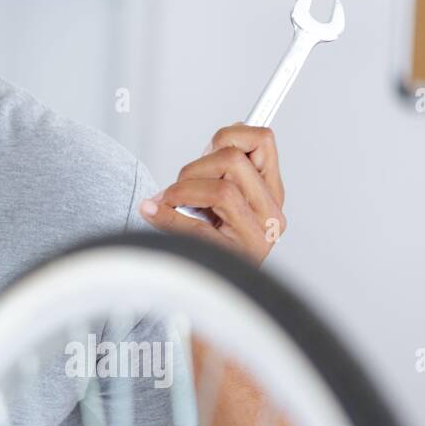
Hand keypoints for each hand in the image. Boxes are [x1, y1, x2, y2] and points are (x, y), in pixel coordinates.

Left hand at [138, 123, 286, 265]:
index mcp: (271, 192)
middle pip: (233, 159)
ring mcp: (257, 234)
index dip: (231, 133)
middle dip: (195, 166)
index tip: (209, 146)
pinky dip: (167, 214)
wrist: (215, 292)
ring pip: (221, 187)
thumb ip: (222, 169)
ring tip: (175, 203)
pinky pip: (197, 224)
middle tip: (181, 186)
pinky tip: (153, 212)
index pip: (263, 140)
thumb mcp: (221, 199)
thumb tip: (223, 137)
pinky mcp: (235, 254)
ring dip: (183, 189)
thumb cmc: (215, 243)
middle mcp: (271, 211)